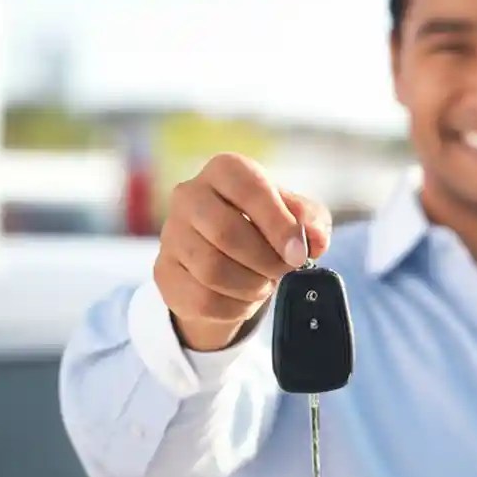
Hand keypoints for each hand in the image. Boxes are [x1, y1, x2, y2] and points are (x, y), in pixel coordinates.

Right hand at [154, 152, 331, 350]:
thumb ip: (311, 220)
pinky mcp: (164, 272)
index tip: (299, 253)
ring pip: (212, 269)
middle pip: (226, 232)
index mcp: (225, 170)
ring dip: (251, 285)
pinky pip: (202, 298)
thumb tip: (313, 240)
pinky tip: (243, 298)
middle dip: (266, 260)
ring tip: (265, 282)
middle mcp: (189, 195)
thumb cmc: (266, 229)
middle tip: (283, 270)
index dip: (279, 224)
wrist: (229, 261)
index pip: (249, 188)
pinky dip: (234, 306)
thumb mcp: (297, 217)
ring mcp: (171, 234)